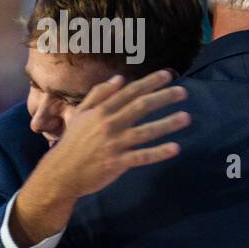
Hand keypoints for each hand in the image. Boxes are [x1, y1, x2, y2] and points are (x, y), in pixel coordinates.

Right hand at [10, 71, 189, 246]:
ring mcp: (114, 143)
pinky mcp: (118, 162)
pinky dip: (158, 152)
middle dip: (164, 98)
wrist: (61, 172)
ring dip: (167, 124)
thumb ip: (99, 95)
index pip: (130, 92)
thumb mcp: (81, 114)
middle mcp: (109, 124)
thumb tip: (119, 79)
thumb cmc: (73, 142)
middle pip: (141, 107)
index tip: (168, 75)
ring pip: (145, 131)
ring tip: (186, 117)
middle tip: (184, 92)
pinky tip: (176, 148)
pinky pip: (142, 156)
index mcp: (101, 111)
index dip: (150, 82)